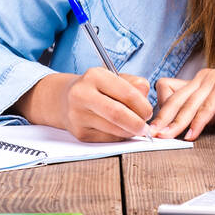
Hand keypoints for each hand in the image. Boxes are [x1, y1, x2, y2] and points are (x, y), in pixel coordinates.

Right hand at [23, 68, 151, 141]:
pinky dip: (119, 137)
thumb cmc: (97, 88)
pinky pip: (107, 138)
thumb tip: (145, 99)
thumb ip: (135, 85)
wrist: (64, 100)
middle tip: (146, 127)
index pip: (127, 93)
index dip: (143, 106)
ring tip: (135, 128)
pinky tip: (121, 131)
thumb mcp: (114, 78)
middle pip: (118, 114)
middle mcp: (82, 94)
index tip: (149, 112)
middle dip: (137, 123)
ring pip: (114, 129)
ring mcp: (78, 115)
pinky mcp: (79, 133)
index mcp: (94, 76)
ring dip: (130, 132)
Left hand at [148, 68, 214, 140]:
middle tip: (150, 136)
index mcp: (198, 82)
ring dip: (176, 122)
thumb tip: (179, 133)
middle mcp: (203, 77)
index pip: (167, 91)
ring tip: (166, 138)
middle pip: (173, 98)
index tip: (154, 130)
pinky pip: (208, 105)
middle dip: (161, 119)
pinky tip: (192, 135)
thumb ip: (200, 119)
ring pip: (188, 103)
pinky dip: (199, 121)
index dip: (161, 109)